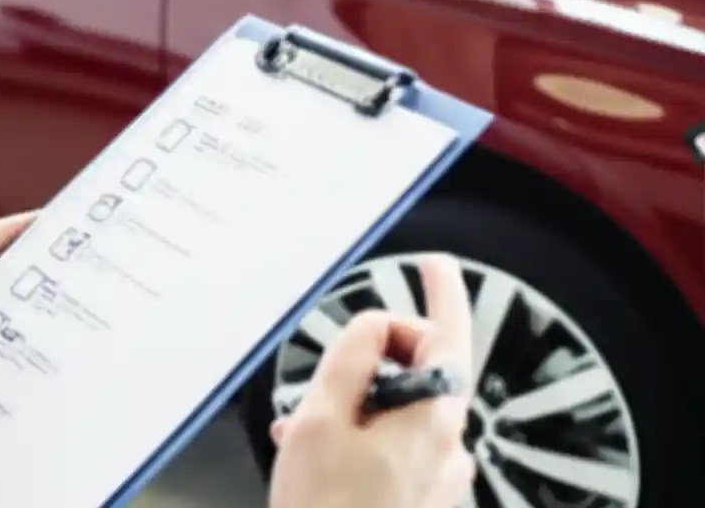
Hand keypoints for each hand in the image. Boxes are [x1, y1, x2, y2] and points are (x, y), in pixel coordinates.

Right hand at [268, 254, 475, 507]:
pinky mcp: (428, 503)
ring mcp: (443, 479)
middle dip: (374, 360)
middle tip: (324, 373)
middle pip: (422, 371)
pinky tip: (318, 461)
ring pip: (402, 413)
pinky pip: (401, 450)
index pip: (449, 332)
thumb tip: (376, 327)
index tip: (433, 265)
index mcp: (429, 416)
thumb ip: (351, 359)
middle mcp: (449, 444)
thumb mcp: (318, 419)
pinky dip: (364, 440)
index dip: (443, 291)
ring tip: (300, 431)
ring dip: (358, 406)